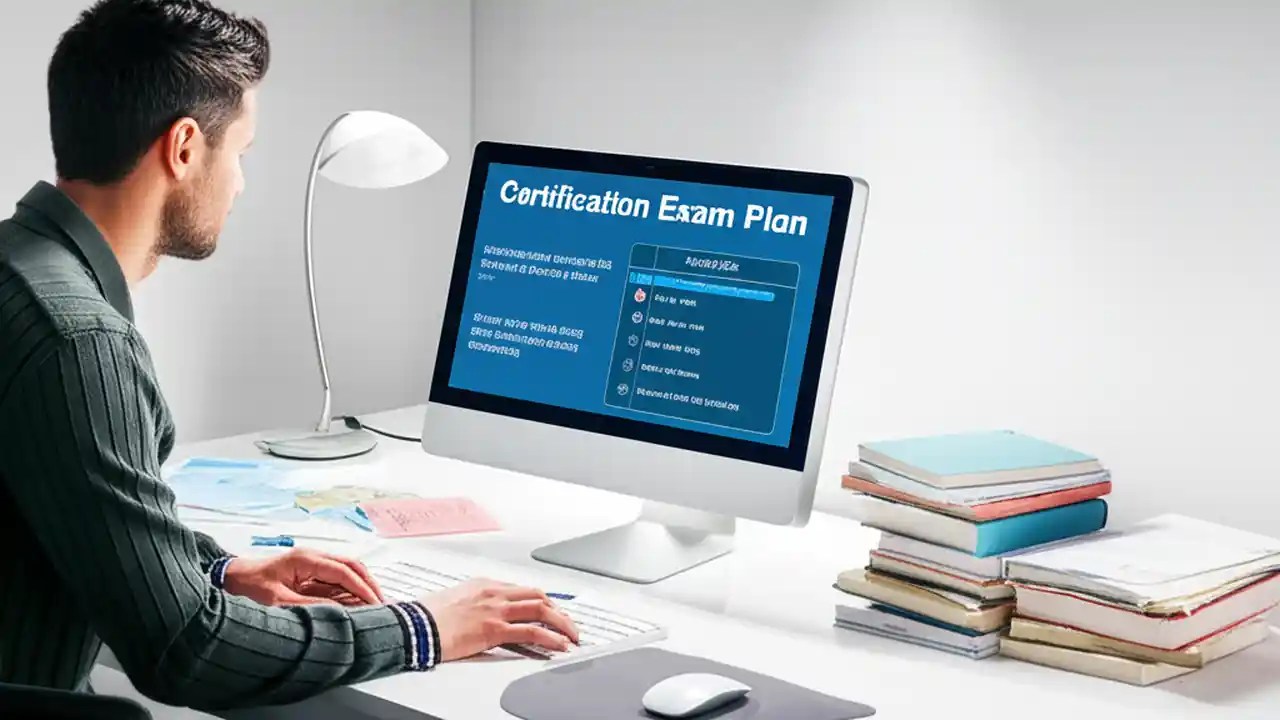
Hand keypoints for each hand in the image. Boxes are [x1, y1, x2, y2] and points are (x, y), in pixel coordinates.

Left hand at [222, 548, 385, 606]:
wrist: (228, 579)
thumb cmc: (248, 588)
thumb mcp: (278, 602)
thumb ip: (309, 607)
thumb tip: (339, 613)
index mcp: (306, 559)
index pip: (344, 571)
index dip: (362, 588)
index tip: (376, 604)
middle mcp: (313, 558)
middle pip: (351, 566)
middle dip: (369, 584)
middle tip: (383, 603)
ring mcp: (311, 565)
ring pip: (346, 572)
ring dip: (361, 587)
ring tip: (375, 605)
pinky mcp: (308, 575)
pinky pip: (335, 581)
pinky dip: (350, 592)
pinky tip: (357, 605)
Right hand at [419, 579, 579, 660]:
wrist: (414, 626)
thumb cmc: (426, 617)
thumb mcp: (454, 602)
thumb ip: (474, 605)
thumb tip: (483, 615)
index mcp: (483, 585)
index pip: (522, 590)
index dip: (541, 601)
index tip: (551, 610)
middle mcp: (493, 592)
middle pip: (537, 595)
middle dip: (557, 609)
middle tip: (567, 622)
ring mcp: (495, 609)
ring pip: (541, 609)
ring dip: (562, 623)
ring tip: (572, 635)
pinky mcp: (493, 628)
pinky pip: (532, 631)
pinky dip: (551, 638)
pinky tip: (560, 645)